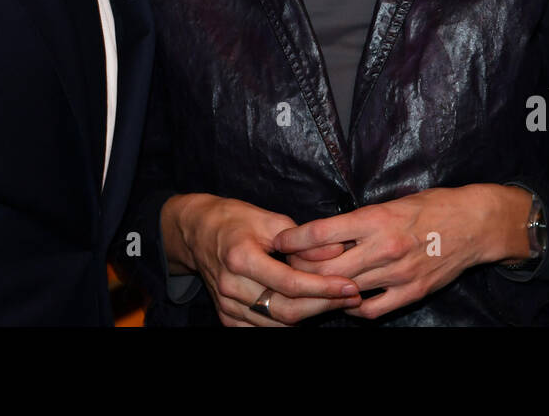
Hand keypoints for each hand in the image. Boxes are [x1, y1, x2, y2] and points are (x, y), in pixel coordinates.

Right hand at [161, 194, 360, 326]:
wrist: (197, 231)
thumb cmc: (235, 219)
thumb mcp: (270, 219)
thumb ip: (302, 240)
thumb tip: (336, 253)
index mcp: (241, 258)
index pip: (290, 283)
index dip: (323, 288)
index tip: (350, 285)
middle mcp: (231, 286)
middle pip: (285, 310)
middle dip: (323, 305)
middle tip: (351, 296)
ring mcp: (227, 305)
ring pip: (276, 325)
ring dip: (309, 316)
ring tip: (334, 300)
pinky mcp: (226, 316)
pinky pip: (262, 329)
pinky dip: (286, 323)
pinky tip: (306, 308)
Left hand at [273, 184, 531, 318]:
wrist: (473, 224)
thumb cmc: (430, 206)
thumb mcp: (391, 202)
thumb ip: (359, 220)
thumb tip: (324, 234)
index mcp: (376, 218)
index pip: (322, 232)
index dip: (294, 239)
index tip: (278, 242)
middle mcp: (384, 247)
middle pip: (326, 267)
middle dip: (301, 269)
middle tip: (288, 266)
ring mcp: (398, 273)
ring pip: (345, 290)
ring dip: (323, 288)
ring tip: (310, 284)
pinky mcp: (411, 292)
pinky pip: (371, 309)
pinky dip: (351, 307)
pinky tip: (344, 299)